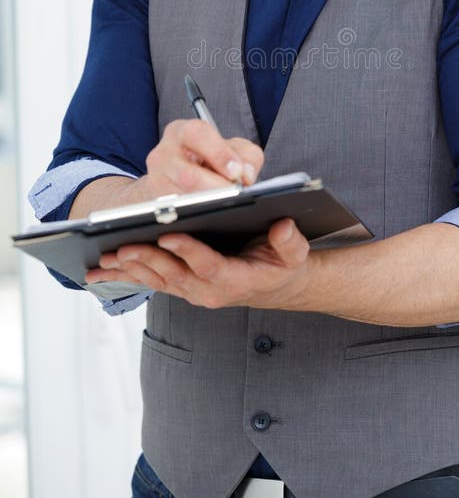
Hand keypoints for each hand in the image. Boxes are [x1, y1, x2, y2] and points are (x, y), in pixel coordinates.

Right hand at [68, 120, 263, 218]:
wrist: (176, 180)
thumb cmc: (209, 162)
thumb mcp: (232, 151)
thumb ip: (247, 157)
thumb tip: (246, 176)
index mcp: (183, 132)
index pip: (197, 134)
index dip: (219, 153)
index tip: (236, 172)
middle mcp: (163, 154)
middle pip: (186, 173)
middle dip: (213, 188)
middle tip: (234, 198)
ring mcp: (153, 181)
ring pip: (177, 199)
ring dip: (203, 207)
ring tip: (224, 211)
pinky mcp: (150, 206)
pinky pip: (172, 216)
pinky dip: (192, 219)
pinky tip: (209, 221)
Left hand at [85, 218, 310, 309]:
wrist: (276, 285)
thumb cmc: (283, 265)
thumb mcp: (295, 253)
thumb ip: (290, 241)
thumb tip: (283, 226)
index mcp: (236, 279)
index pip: (208, 265)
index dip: (188, 251)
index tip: (169, 234)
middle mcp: (210, 291)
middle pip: (174, 275)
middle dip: (147, 260)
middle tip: (122, 246)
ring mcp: (194, 292)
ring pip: (158, 280)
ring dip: (131, 269)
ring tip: (105, 258)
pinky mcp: (183, 288)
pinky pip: (153, 282)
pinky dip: (129, 274)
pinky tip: (105, 267)